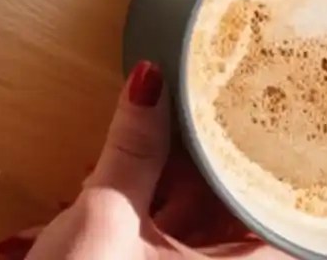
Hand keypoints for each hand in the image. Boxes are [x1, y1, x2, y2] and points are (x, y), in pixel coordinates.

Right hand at [0, 61, 290, 259]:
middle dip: (165, 162)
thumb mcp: (105, 215)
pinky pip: (148, 240)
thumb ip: (132, 147)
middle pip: (214, 196)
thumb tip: (150, 84)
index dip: (229, 138)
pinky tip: (67, 218)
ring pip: (176, 216)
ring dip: (130, 190)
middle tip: (137, 126)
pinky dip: (114, 221)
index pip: (258, 182)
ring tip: (91, 176)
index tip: (208, 98)